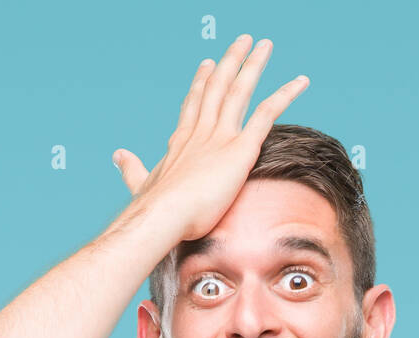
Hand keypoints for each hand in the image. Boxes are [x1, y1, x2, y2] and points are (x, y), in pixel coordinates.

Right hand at [113, 34, 308, 241]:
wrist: (162, 216)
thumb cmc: (153, 210)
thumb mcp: (140, 185)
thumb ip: (132, 169)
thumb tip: (117, 156)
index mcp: (181, 142)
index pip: (193, 105)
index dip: (202, 84)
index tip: (207, 64)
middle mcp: (200, 132)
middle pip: (217, 88)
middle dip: (230, 62)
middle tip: (242, 41)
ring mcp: (220, 137)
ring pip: (240, 91)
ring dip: (253, 65)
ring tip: (265, 45)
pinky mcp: (241, 148)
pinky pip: (268, 114)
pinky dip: (286, 95)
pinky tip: (301, 82)